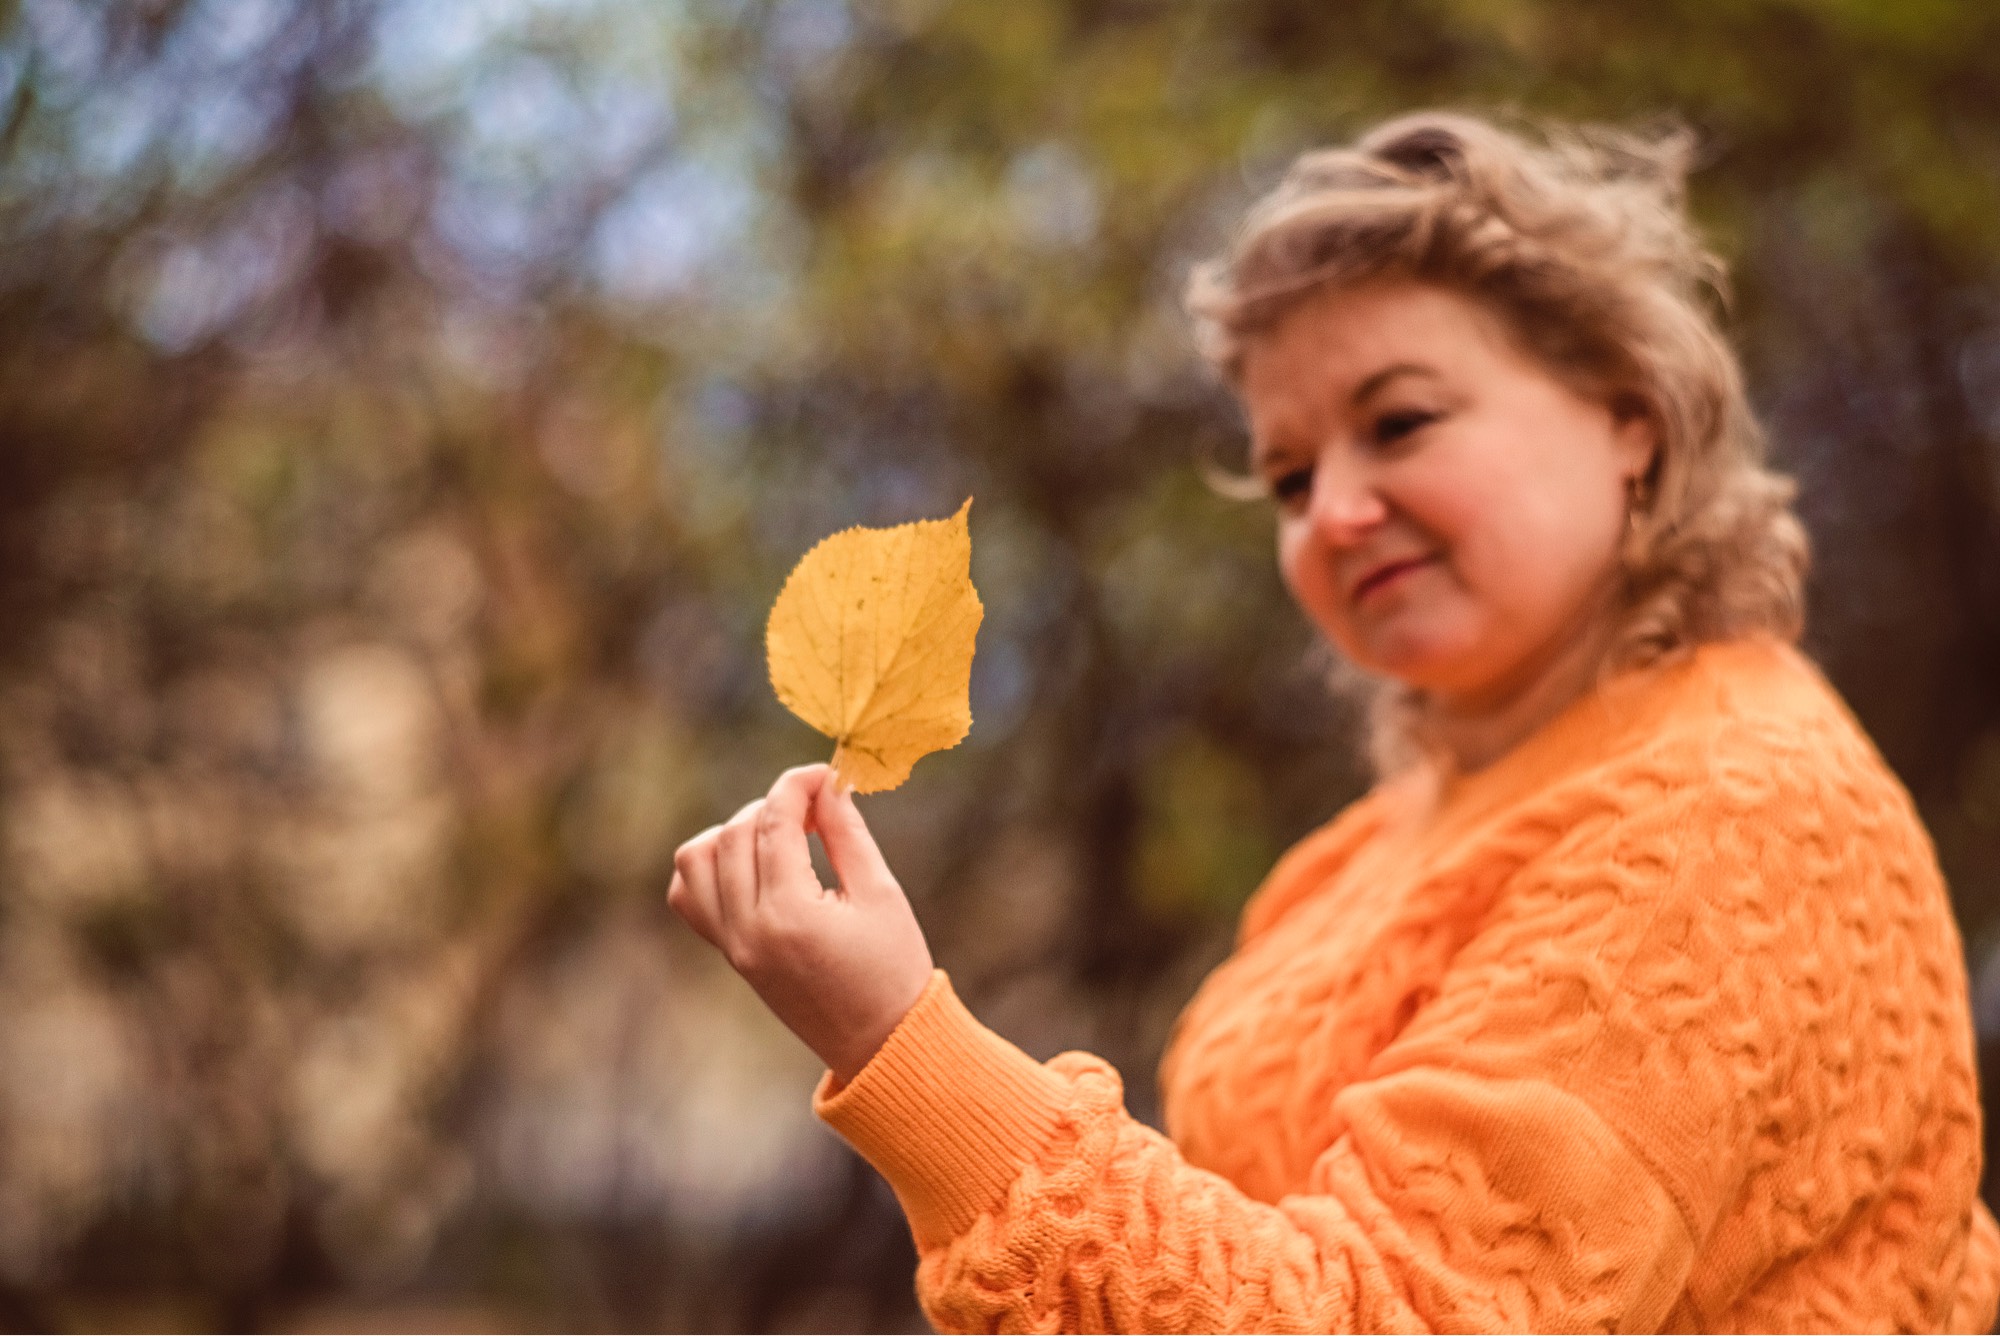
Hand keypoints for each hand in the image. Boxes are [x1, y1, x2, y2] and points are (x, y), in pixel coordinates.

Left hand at [667, 764, 933, 1084]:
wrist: (881, 1043)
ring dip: (733, 832)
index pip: (774, 823)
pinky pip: (690, 897)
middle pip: (733, 833)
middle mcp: (748, 931)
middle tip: (817, 807)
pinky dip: (710, 867)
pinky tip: (755, 865)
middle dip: (773, 805)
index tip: (826, 773)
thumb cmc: (893, 969)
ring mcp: (732, 945)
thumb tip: (827, 784)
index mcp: (789, 915)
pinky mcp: (731, 955)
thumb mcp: (881, 894)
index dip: (798, 784)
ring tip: (781, 836)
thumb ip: (847, 833)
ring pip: (696, 860)